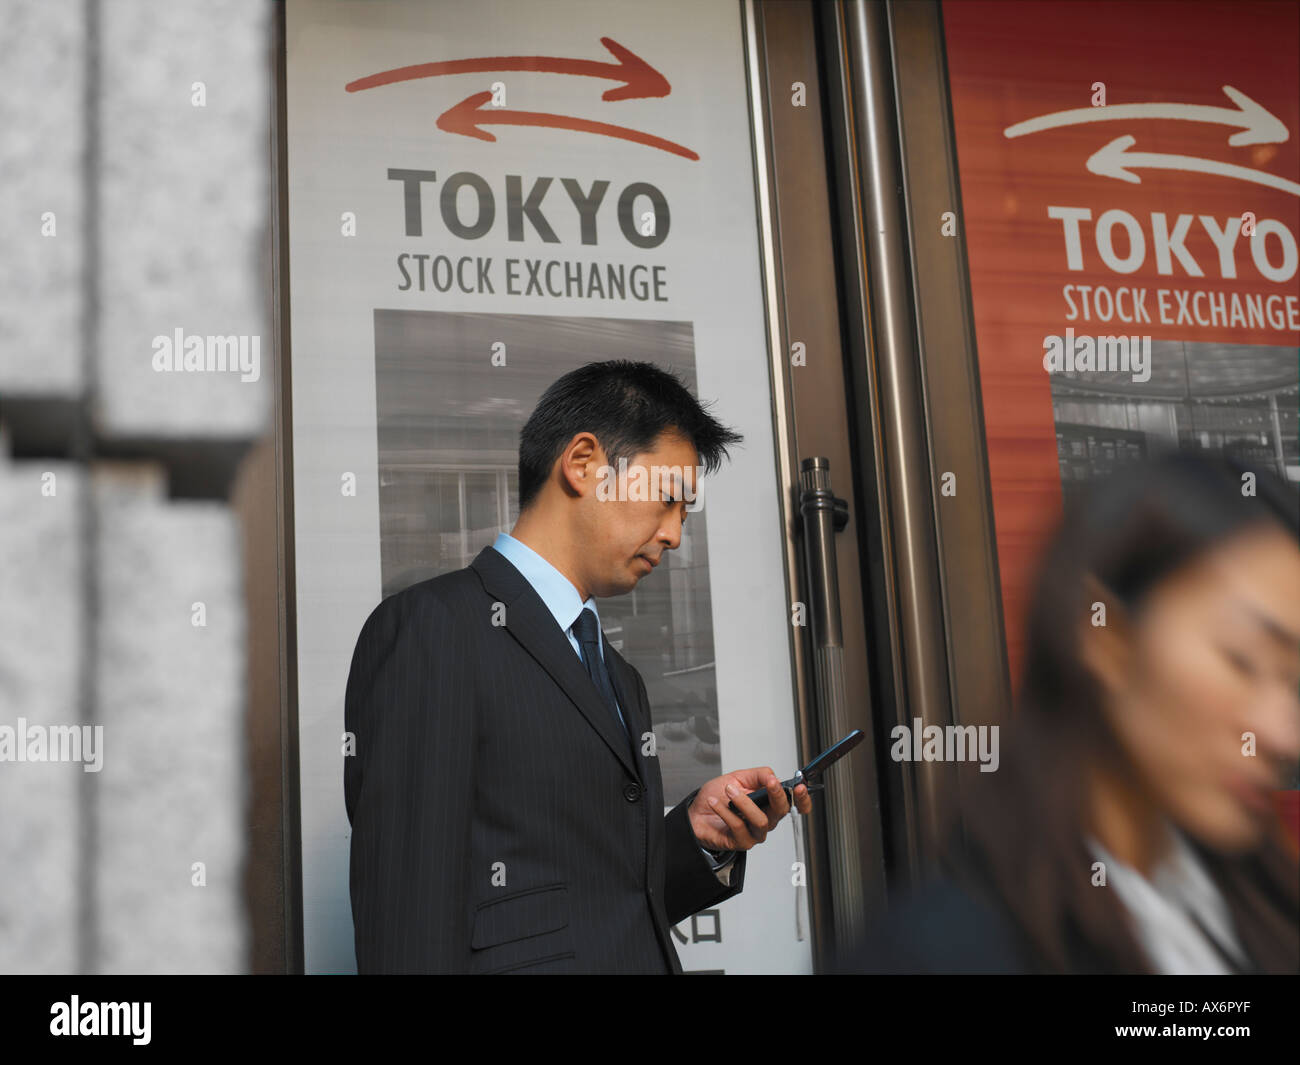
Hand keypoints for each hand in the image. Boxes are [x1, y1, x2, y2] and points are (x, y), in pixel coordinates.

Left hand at [687, 767, 813, 852]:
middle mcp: (766, 819)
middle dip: (777, 795)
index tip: (800, 787)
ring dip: (744, 802)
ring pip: (761, 820)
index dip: (802, 798)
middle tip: (769, 782)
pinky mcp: (742, 842)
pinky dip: (725, 811)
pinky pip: (739, 827)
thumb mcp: (738, 777)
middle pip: (781, 811)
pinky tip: (716, 802)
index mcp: (769, 803)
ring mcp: (755, 833)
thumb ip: (758, 775)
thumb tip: (773, 775)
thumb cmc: (718, 796)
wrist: (696, 813)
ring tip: (729, 790)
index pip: (794, 804)